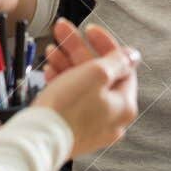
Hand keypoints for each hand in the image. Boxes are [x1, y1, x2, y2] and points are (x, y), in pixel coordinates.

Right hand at [31, 20, 139, 158]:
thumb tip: (133, 56)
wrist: (38, 140)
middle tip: (62, 33)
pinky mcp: (74, 131)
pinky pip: (73, 101)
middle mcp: (112, 119)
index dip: (104, 44)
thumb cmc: (67, 108)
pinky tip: (50, 72)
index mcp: (124, 105)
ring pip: (84, 86)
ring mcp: (93, 127)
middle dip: (78, 51)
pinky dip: (63, 84)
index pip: (122, 66)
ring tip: (51, 51)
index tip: (88, 30)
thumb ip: (117, 62)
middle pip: (100, 75)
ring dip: (68, 64)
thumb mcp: (95, 74)